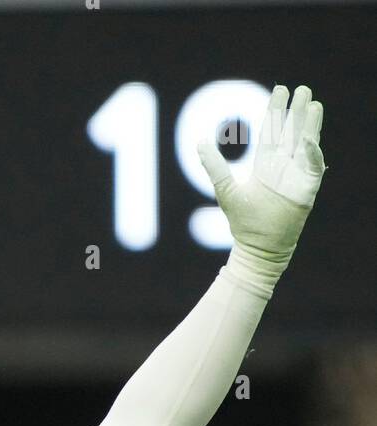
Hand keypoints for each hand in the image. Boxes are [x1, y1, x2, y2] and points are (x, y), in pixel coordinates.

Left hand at [198, 84, 325, 291]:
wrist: (258, 248)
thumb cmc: (242, 223)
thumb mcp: (225, 189)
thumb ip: (214, 165)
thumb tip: (198, 142)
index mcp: (265, 164)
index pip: (273, 130)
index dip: (276, 110)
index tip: (281, 90)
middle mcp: (283, 166)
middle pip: (292, 132)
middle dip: (297, 111)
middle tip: (303, 89)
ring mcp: (296, 176)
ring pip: (305, 143)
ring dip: (310, 124)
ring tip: (314, 103)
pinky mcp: (307, 189)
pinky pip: (312, 166)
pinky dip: (311, 152)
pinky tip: (309, 138)